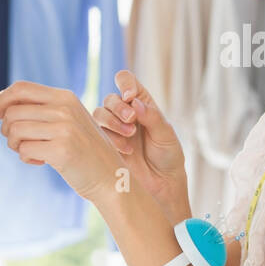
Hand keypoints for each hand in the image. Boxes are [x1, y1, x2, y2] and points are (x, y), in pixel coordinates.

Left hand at [0, 81, 122, 202]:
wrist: (110, 176)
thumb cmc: (83, 149)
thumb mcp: (69, 119)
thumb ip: (44, 108)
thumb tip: (3, 98)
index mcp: (65, 96)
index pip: (20, 88)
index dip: (3, 101)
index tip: (4, 117)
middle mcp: (65, 108)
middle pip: (12, 112)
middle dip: (7, 129)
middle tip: (18, 141)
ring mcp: (65, 128)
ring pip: (14, 130)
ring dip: (14, 145)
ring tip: (29, 152)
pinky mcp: (62, 150)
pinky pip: (24, 150)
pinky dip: (26, 158)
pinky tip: (40, 161)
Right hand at [91, 70, 189, 220]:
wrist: (162, 185)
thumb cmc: (168, 157)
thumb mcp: (166, 134)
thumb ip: (152, 117)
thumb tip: (134, 101)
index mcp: (141, 103)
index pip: (125, 81)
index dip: (124, 83)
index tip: (130, 95)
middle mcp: (124, 113)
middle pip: (110, 98)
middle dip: (118, 107)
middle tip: (131, 121)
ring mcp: (113, 129)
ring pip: (99, 113)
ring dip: (112, 122)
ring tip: (130, 136)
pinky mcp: (104, 144)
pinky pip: (96, 133)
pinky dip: (110, 138)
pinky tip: (125, 149)